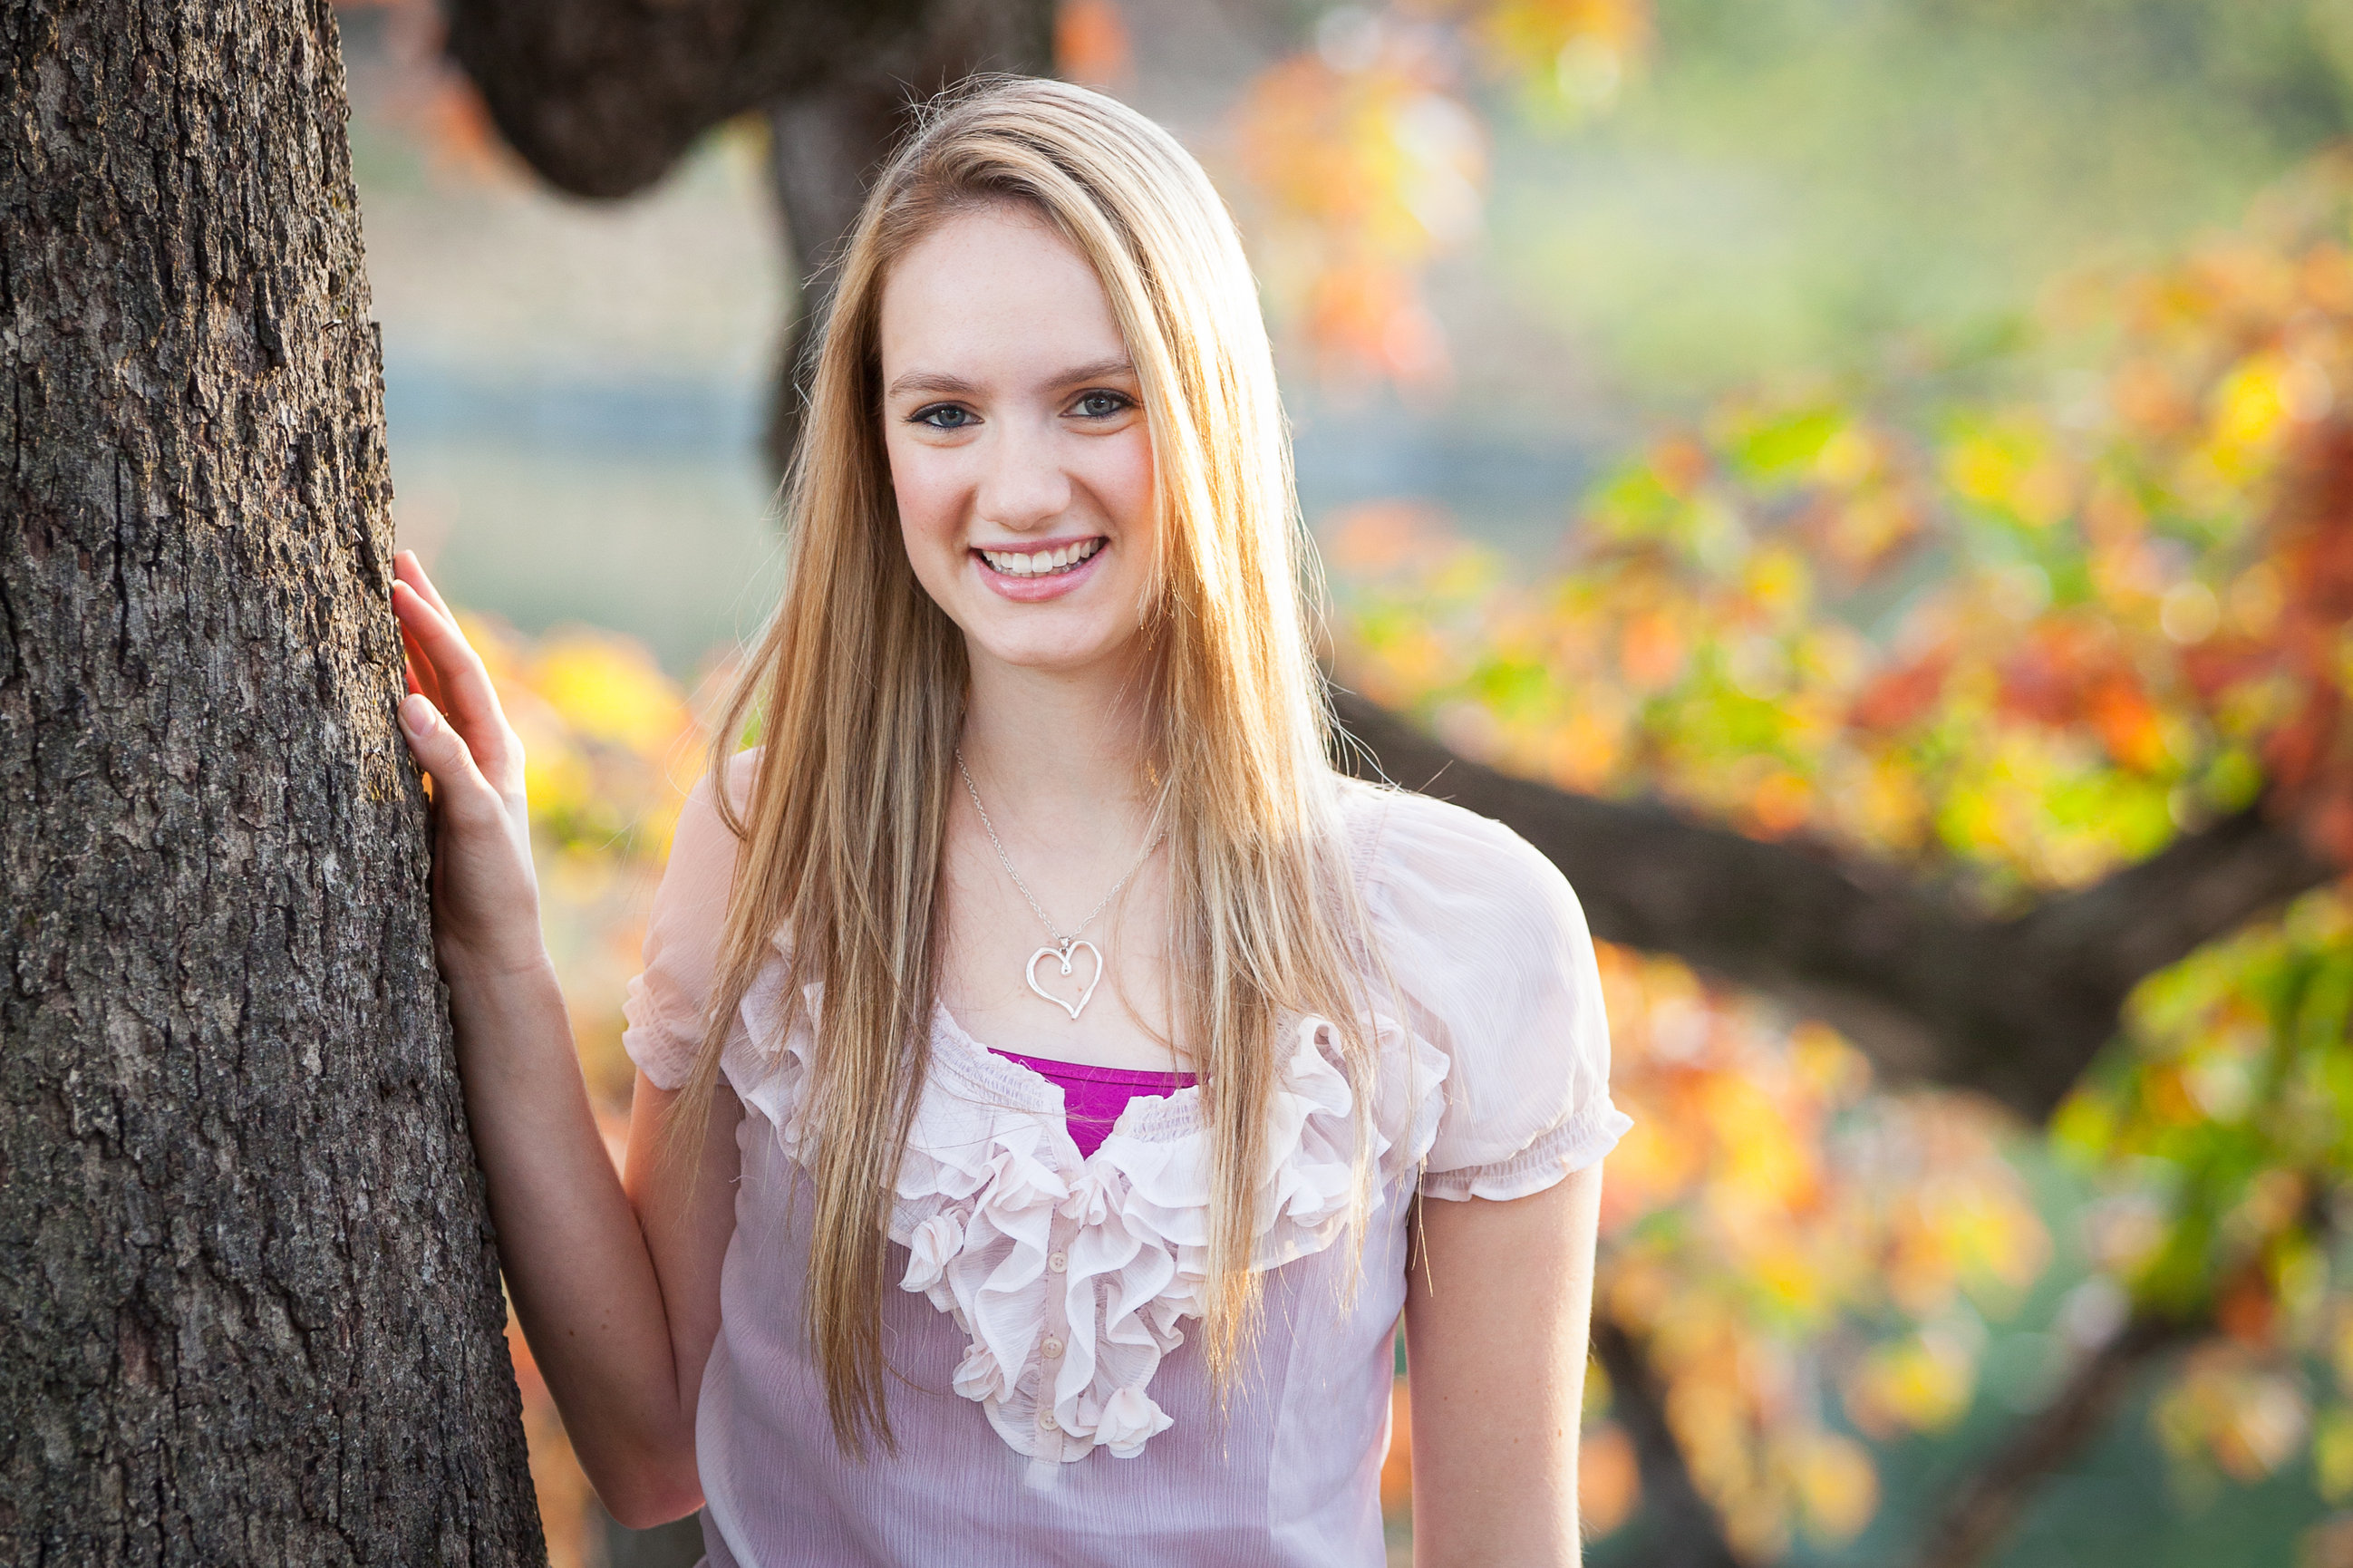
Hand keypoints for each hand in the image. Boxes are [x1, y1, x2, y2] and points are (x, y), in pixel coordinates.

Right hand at [391, 550, 545, 982]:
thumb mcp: (473, 824)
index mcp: (495, 750)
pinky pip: (405, 734)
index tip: (396, 579)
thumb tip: (407, 701)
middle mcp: (476, 753)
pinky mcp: (425, 799)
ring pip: (425, 694)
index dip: (428, 623)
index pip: (458, 671)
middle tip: (395, 560)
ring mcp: (451, 773)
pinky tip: (368, 681)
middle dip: (422, 616)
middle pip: (445, 669)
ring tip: (382, 601)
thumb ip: (445, 765)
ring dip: (405, 648)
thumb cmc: (491, 891)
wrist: (486, 953)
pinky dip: (386, 697)